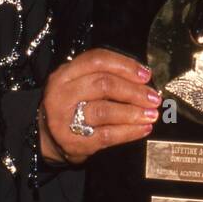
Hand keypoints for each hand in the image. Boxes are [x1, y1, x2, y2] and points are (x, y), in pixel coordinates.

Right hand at [37, 48, 160, 165]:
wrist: (48, 138)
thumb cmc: (74, 105)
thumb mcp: (81, 84)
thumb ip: (106, 76)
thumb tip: (144, 80)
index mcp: (66, 73)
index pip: (97, 60)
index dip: (126, 66)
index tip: (146, 75)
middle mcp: (61, 93)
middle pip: (104, 84)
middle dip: (134, 91)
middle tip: (154, 98)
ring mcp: (64, 119)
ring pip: (105, 111)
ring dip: (134, 112)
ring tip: (152, 114)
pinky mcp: (72, 141)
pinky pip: (107, 135)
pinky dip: (129, 132)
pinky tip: (143, 128)